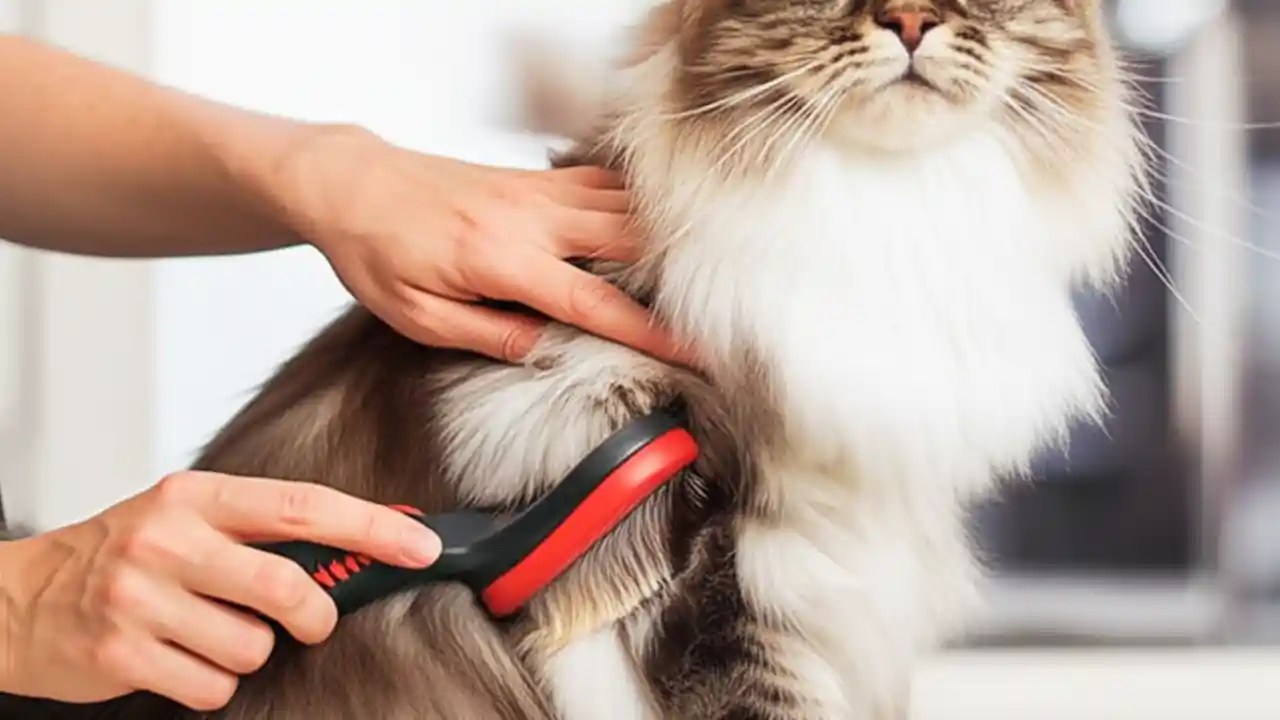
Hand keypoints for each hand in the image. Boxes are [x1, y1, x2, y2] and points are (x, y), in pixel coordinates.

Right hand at [0, 471, 439, 710]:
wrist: (21, 597)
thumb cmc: (123, 552)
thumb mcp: (189, 517)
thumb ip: (266, 528)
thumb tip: (371, 538)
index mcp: (196, 497)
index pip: (304, 506)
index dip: (372, 528)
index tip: (424, 546)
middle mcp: (169, 540)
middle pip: (288, 587)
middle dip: (314, 614)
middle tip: (308, 620)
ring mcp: (140, 598)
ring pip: (253, 648)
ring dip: (246, 651)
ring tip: (205, 631)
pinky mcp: (121, 655)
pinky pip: (212, 686)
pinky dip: (209, 681)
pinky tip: (177, 657)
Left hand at [272, 126, 692, 364]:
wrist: (352, 185)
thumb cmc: (377, 253)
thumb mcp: (420, 317)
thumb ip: (491, 336)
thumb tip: (551, 352)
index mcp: (501, 260)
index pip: (592, 300)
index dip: (647, 330)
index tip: (692, 350)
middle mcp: (529, 217)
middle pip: (628, 239)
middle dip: (675, 274)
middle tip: (713, 307)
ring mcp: (535, 189)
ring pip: (623, 205)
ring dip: (661, 237)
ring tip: (695, 273)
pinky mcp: (533, 177)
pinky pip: (601, 184)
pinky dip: (633, 204)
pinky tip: (649, 228)